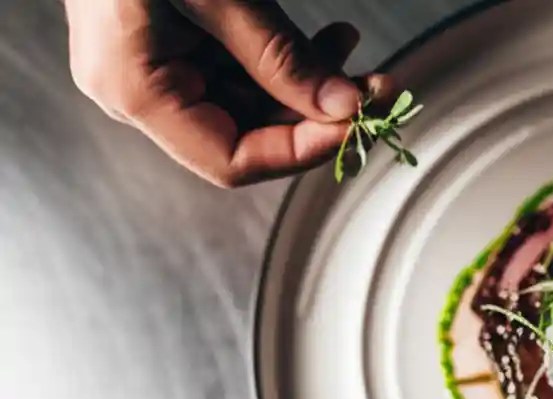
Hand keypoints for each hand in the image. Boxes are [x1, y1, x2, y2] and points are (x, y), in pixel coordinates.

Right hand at [66, 0, 394, 187]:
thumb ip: (278, 54)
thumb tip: (343, 107)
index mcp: (135, 92)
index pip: (231, 160)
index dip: (300, 149)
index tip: (356, 122)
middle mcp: (141, 92)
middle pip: (248, 134)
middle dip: (316, 112)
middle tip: (375, 87)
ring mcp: (157, 68)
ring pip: (253, 102)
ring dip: (310, 83)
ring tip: (352, 49)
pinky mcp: (175, 43)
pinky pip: (241, 70)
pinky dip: (288, 59)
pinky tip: (331, 40)